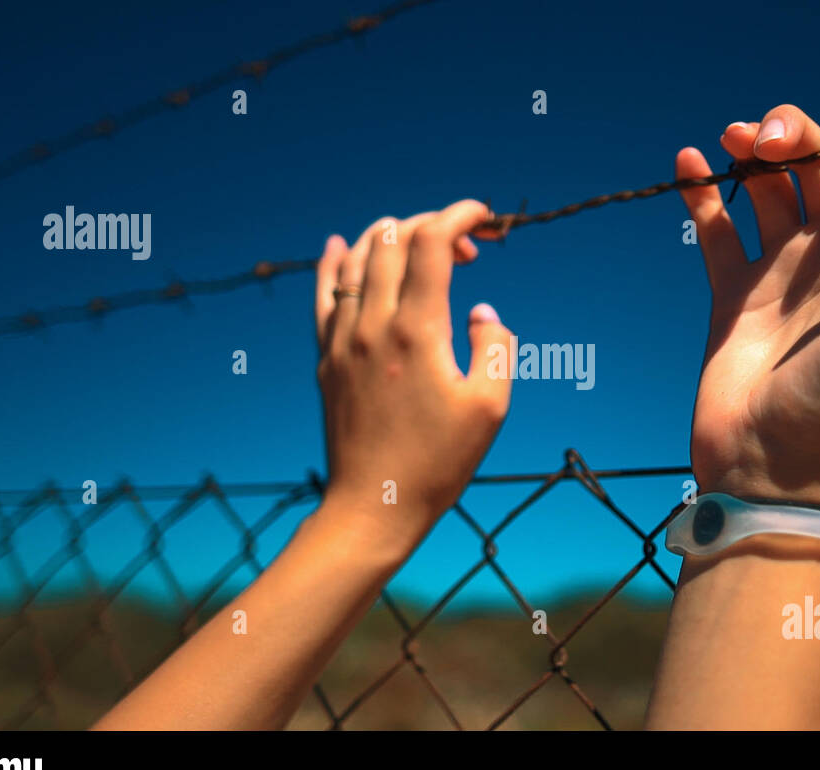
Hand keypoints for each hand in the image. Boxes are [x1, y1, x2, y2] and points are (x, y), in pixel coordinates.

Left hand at [314, 200, 511, 543]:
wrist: (374, 504)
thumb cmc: (438, 462)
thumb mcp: (491, 407)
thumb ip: (496, 346)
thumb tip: (482, 311)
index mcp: (417, 331)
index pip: (432, 241)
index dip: (460, 216)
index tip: (484, 219)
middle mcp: (373, 323)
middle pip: (394, 238)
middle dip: (433, 224)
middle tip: (466, 249)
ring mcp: (342, 339)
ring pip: (357, 257)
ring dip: (390, 235)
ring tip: (419, 243)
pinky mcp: (326, 358)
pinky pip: (323, 293)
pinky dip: (334, 260)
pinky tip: (340, 244)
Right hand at [677, 86, 819, 510]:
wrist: (768, 463)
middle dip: (801, 132)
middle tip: (768, 140)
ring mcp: (781, 271)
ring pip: (773, 185)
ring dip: (755, 150)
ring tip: (733, 141)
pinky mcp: (732, 291)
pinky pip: (719, 227)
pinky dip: (703, 190)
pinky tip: (688, 162)